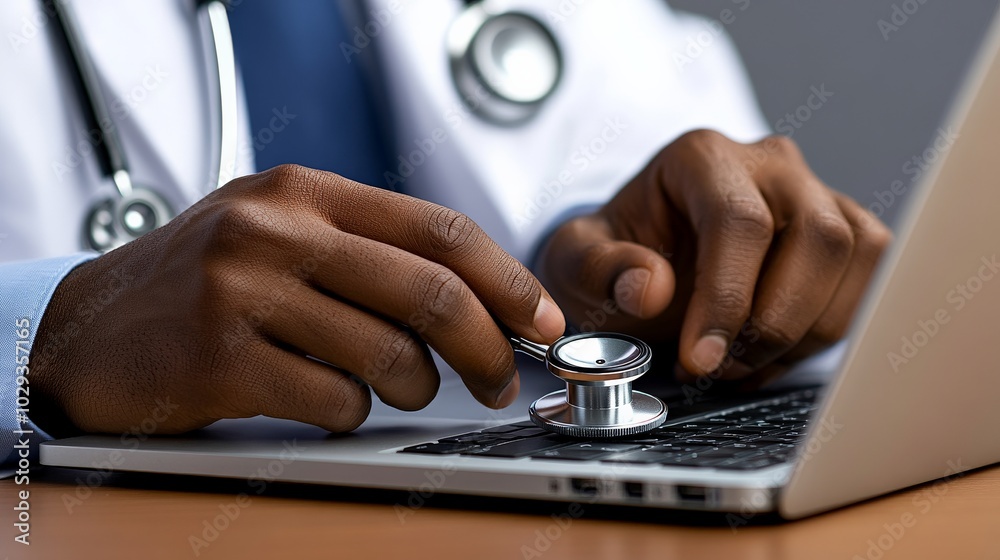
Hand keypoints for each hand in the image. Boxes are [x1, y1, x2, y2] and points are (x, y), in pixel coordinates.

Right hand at [31, 165, 565, 434]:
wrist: (91, 325)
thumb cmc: (205, 280)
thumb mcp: (282, 231)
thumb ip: (370, 249)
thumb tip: (481, 298)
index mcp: (306, 191)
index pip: (439, 229)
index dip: (508, 279)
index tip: (542, 320)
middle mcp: (277, 229)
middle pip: (430, 293)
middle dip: (488, 348)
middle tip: (502, 379)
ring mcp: (244, 291)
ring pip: (389, 356)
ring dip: (416, 389)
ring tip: (399, 389)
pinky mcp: (220, 358)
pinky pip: (334, 402)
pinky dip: (351, 415)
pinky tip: (323, 401)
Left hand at [538, 130, 890, 386]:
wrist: (643, 258)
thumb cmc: (614, 255)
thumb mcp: (576, 261)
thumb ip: (598, 268)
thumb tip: (651, 289)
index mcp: (702, 157)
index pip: (740, 222)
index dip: (728, 298)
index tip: (700, 359)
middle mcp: (769, 165)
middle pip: (817, 237)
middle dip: (774, 322)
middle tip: (720, 369)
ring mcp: (815, 194)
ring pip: (856, 257)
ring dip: (806, 331)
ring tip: (739, 364)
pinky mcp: (844, 233)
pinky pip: (870, 279)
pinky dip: (827, 331)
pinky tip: (772, 357)